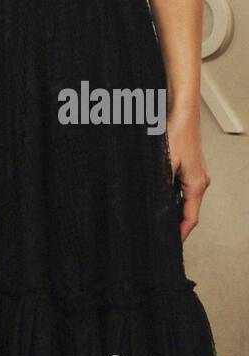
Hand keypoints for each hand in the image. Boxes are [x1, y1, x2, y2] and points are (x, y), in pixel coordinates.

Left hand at [167, 117, 209, 242]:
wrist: (183, 111)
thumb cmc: (177, 134)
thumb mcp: (165, 163)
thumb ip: (162, 186)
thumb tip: (156, 205)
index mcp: (196, 185)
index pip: (190, 218)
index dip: (181, 234)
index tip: (170, 245)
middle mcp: (200, 181)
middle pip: (188, 210)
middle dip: (174, 223)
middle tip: (158, 232)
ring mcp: (196, 173)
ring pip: (183, 198)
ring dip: (171, 207)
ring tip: (155, 216)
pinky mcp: (190, 165)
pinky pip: (181, 186)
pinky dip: (171, 194)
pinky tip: (158, 193)